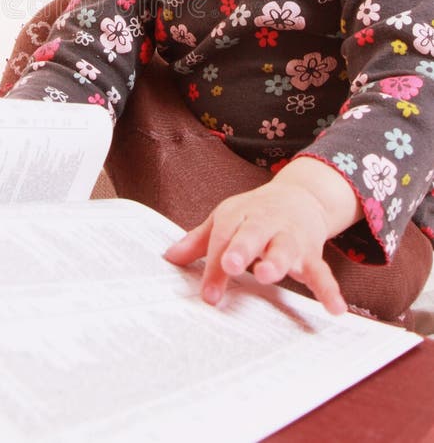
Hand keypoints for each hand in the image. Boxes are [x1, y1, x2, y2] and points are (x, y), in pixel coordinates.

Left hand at [164, 178, 348, 314]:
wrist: (300, 196)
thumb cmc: (254, 213)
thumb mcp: (225, 219)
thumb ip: (199, 240)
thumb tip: (169, 257)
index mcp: (239, 215)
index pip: (223, 238)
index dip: (214, 265)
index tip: (208, 295)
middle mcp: (265, 224)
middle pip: (253, 234)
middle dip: (242, 248)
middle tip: (231, 264)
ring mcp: (290, 238)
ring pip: (285, 248)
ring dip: (277, 261)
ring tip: (268, 275)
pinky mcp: (312, 253)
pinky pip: (322, 272)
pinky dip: (329, 289)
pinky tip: (335, 309)